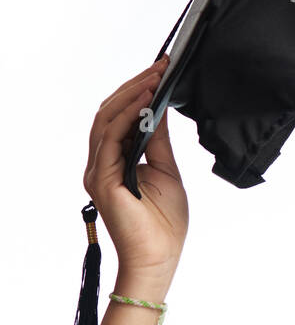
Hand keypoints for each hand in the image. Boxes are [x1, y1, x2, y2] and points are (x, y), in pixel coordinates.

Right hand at [83, 57, 187, 280]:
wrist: (159, 258)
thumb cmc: (164, 223)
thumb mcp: (166, 170)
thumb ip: (157, 139)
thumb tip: (159, 108)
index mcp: (114, 162)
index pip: (119, 117)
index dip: (137, 92)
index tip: (160, 72)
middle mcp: (100, 163)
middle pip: (109, 112)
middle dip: (135, 87)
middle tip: (159, 66)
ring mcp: (98, 170)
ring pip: (106, 119)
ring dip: (132, 95)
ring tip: (155, 77)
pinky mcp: (101, 179)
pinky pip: (111, 138)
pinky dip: (128, 116)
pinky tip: (146, 101)